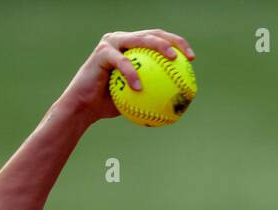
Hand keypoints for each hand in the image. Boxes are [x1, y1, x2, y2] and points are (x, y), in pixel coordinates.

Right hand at [55, 29, 195, 123]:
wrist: (85, 107)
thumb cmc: (112, 105)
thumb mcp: (138, 100)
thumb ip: (156, 94)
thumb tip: (182, 101)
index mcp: (132, 48)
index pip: (158, 40)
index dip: (177, 44)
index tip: (192, 59)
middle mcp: (122, 40)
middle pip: (152, 34)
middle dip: (172, 41)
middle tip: (186, 56)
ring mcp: (111, 44)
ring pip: (139, 40)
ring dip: (158, 46)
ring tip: (171, 58)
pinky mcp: (101, 52)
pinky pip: (122, 62)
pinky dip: (131, 74)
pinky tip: (140, 87)